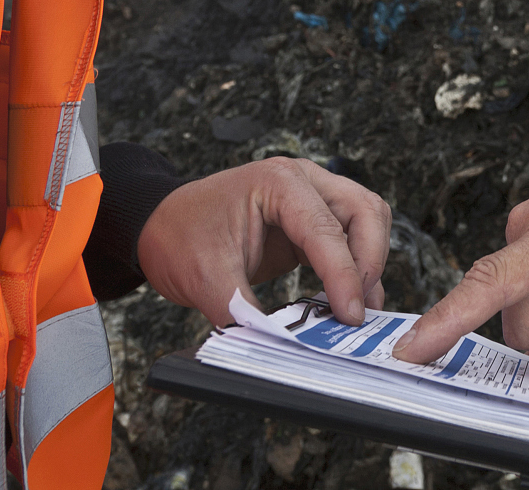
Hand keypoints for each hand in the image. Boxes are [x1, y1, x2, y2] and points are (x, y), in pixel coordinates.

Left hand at [136, 157, 390, 326]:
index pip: (326, 229)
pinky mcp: (310, 221)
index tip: (349, 316)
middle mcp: (303, 181)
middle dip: (370, 262)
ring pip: (367, 221)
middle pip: (365, 212)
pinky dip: (355, 268)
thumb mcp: (204, 277)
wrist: (159, 225)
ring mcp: (310, 196)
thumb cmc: (178, 236)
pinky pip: (349, 238)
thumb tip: (276, 347)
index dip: (344, 275)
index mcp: (277, 183)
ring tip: (357, 309)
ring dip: (369, 264)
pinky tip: (344, 302)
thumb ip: (242, 312)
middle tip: (359, 311)